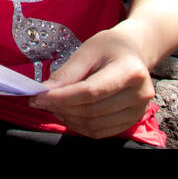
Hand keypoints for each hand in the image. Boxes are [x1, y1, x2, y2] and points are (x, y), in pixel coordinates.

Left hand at [25, 25, 154, 138]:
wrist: (133, 52)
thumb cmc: (110, 47)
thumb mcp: (88, 50)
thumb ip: (68, 72)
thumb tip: (46, 91)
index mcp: (130, 71)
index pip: (91, 91)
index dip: (62, 97)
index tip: (38, 97)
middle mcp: (139, 95)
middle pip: (92, 110)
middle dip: (62, 108)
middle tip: (41, 102)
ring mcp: (138, 111)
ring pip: (95, 125)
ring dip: (69, 119)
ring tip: (53, 106)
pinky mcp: (132, 121)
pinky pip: (101, 132)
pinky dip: (80, 126)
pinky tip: (68, 114)